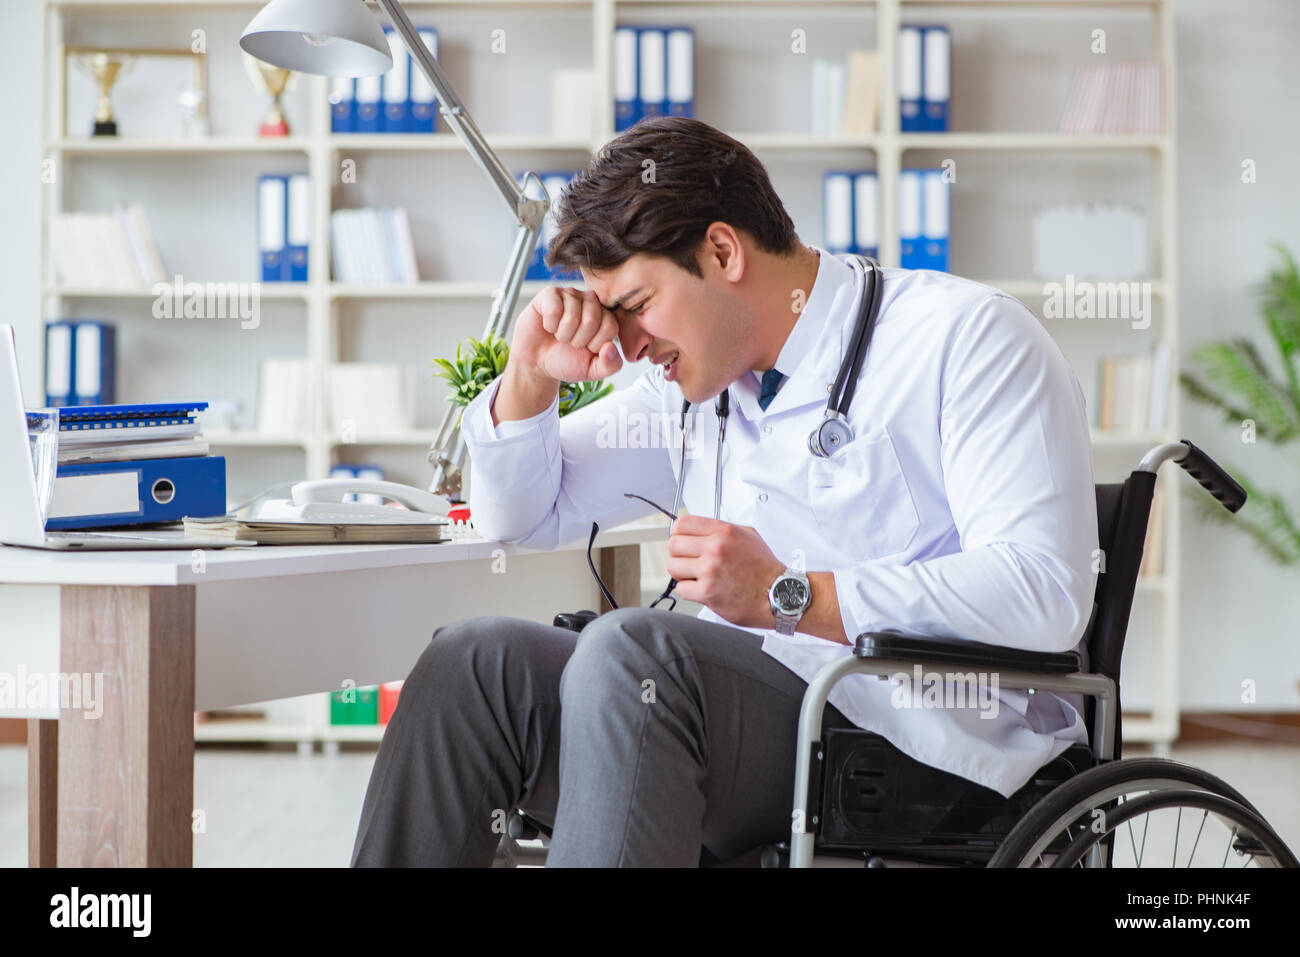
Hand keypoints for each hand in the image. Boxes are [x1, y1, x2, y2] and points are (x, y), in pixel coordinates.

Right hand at [509, 285, 622, 383]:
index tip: (586, 347)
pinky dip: (549, 326)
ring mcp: (571, 294)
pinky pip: (553, 310)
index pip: (610, 328)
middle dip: (577, 341)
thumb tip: (611, 347)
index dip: (594, 345)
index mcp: (606, 316)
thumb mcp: (593, 370)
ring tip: (559, 334)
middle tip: (570, 341)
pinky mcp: (550, 293)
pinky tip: (549, 326)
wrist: (537, 361)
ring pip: (571, 317)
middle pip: (591, 321)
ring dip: (562, 335)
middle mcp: (591, 301)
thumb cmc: (566, 360)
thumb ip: (610, 365)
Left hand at [665, 515, 784, 627]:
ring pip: (673, 567)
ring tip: (696, 576)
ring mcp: (710, 570)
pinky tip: (702, 589)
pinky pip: (681, 588)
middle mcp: (715, 548)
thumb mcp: (748, 535)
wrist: (778, 594)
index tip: (682, 541)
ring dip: (682, 573)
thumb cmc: (765, 569)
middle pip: (673, 545)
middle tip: (688, 561)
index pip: (682, 524)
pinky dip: (689, 590)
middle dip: (679, 554)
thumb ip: (722, 530)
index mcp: (724, 532)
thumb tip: (701, 530)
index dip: (678, 533)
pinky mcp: (707, 592)